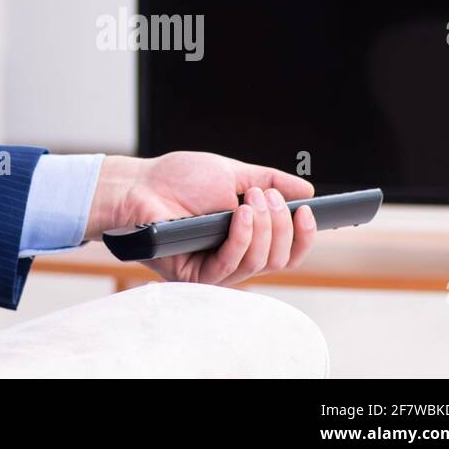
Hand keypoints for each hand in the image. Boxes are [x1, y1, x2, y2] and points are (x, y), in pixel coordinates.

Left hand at [87, 152, 317, 286]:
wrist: (140, 184)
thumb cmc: (179, 179)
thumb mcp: (231, 173)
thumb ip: (270, 181)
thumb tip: (308, 190)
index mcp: (247, 237)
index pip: (287, 251)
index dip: (303, 237)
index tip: (309, 212)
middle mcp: (235, 257)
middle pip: (279, 259)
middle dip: (282, 225)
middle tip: (269, 196)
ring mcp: (216, 269)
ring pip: (260, 263)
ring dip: (263, 227)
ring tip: (252, 199)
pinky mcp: (196, 276)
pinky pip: (230, 264)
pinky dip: (241, 237)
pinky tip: (239, 214)